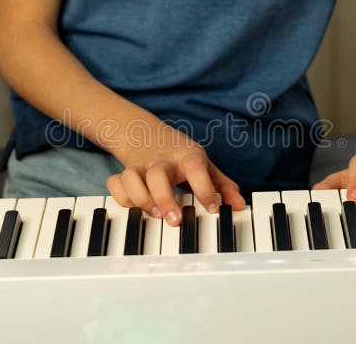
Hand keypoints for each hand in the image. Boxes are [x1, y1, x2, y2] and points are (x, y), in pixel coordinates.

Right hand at [106, 128, 245, 225]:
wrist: (146, 134)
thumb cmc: (181, 155)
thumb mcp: (205, 165)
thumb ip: (223, 185)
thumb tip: (240, 205)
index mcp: (186, 157)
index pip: (196, 168)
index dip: (205, 190)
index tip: (213, 210)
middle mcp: (162, 161)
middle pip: (158, 174)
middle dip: (164, 199)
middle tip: (175, 221)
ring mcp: (141, 166)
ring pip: (131, 177)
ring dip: (140, 199)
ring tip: (155, 214)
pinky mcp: (124, 172)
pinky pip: (115, 183)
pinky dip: (121, 196)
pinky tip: (134, 206)